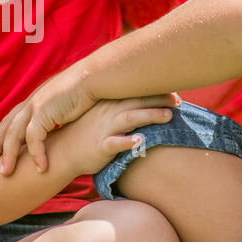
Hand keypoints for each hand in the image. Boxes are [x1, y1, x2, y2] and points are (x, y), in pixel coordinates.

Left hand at [0, 64, 96, 173]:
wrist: (95, 78)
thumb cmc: (87, 92)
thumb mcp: (66, 105)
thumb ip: (58, 116)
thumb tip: (59, 128)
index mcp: (35, 101)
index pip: (12, 120)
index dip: (1, 135)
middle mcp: (31, 103)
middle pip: (6, 127)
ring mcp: (36, 106)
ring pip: (14, 135)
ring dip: (10, 155)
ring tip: (6, 172)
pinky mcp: (44, 111)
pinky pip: (34, 137)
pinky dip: (36, 154)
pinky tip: (41, 167)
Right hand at [60, 96, 179, 174]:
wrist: (62, 152)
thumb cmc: (86, 133)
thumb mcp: (102, 115)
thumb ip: (121, 107)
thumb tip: (146, 104)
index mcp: (109, 103)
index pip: (136, 92)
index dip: (156, 90)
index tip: (176, 91)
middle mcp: (108, 112)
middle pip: (137, 101)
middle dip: (159, 99)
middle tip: (179, 100)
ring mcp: (104, 128)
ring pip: (129, 118)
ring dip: (149, 115)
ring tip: (168, 116)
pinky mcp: (100, 146)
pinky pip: (115, 143)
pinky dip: (128, 141)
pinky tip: (140, 141)